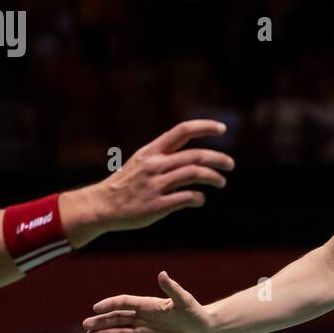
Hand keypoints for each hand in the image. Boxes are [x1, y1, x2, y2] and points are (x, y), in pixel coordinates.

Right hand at [65, 120, 234, 246]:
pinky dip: (198, 198)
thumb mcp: (142, 161)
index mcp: (152, 151)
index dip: (205, 127)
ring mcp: (156, 185)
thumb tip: (194, 156)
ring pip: (194, 174)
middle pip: (196, 155)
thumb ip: (165, 156)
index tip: (223, 128)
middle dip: (218, 158)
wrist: (102, 205)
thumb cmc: (126, 183)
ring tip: (221, 182)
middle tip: (231, 164)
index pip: (182, 131)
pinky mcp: (157, 205)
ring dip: (213, 178)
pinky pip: (186, 198)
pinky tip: (200, 199)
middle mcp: (155, 165)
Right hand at [83, 271, 212, 332]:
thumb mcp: (184, 300)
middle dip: (102, 321)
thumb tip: (162, 274)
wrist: (204, 329)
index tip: (97, 308)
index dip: (110, 304)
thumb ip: (172, 288)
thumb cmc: (195, 312)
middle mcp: (144, 317)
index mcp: (149, 305)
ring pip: (121, 332)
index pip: (125, 303)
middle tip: (85, 325)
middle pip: (118, 318)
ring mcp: (146, 331)